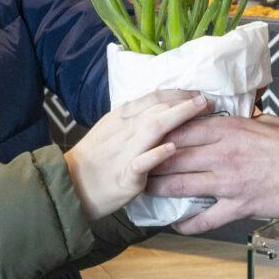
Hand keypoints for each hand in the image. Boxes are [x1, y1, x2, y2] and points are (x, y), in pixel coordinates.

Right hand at [63, 90, 205, 221]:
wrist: (70, 184)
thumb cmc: (94, 159)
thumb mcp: (109, 130)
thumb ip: (133, 120)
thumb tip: (159, 108)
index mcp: (120, 118)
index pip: (152, 98)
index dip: (177, 94)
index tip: (197, 93)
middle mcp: (124, 130)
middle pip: (157, 109)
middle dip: (184, 103)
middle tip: (208, 100)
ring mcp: (124, 152)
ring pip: (152, 128)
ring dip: (177, 117)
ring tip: (198, 110)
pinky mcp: (125, 176)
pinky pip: (141, 162)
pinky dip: (156, 154)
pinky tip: (172, 148)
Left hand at [148, 114, 278, 233]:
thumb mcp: (265, 121)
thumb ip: (241, 122)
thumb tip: (229, 119)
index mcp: (227, 128)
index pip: (180, 129)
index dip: (157, 136)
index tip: (143, 140)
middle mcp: (222, 152)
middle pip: (172, 156)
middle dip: (149, 163)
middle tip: (132, 168)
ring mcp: (229, 180)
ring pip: (181, 185)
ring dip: (158, 190)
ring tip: (142, 194)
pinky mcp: (241, 205)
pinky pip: (206, 218)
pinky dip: (188, 224)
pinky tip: (176, 225)